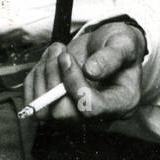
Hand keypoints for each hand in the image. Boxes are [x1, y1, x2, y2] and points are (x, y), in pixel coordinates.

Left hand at [22, 20, 146, 123]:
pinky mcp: (57, 108)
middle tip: (59, 51)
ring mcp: (76, 115)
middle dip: (54, 78)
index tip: (67, 57)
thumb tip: (91, 71)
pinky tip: (48, 61)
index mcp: (121, 103)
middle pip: (63, 114)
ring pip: (44, 110)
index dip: (74, 84)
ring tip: (55, 51)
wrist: (108, 47)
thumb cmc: (120, 46)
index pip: (91, 108)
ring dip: (43, 76)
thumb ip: (112, 56)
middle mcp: (98, 116)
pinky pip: (34, 101)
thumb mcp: (124, 43)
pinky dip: (34, 78)